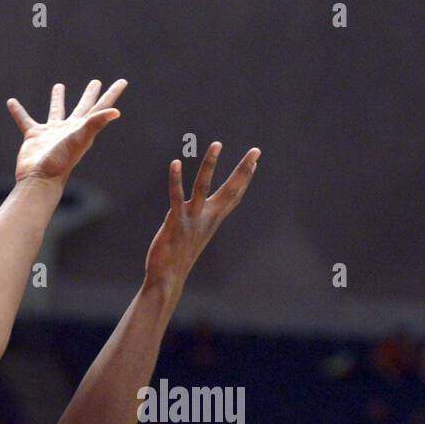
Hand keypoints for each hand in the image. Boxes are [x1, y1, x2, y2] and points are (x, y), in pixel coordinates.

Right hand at [7, 78, 125, 184]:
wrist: (39, 178)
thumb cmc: (60, 160)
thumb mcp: (80, 138)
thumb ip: (96, 123)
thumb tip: (117, 111)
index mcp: (83, 129)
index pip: (101, 108)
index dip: (112, 94)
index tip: (123, 81)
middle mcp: (70, 130)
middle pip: (83, 107)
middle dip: (90, 94)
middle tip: (95, 82)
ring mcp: (51, 133)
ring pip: (56, 111)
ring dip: (58, 99)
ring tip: (59, 85)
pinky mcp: (34, 136)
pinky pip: (25, 120)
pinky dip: (19, 112)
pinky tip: (11, 102)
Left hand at [144, 143, 260, 291]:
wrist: (168, 279)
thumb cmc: (178, 257)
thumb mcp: (193, 234)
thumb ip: (197, 219)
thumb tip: (194, 210)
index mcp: (213, 220)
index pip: (234, 196)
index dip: (245, 178)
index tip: (255, 161)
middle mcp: (207, 218)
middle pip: (230, 189)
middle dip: (243, 169)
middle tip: (256, 151)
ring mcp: (192, 220)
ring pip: (204, 187)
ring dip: (211, 165)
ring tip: (217, 144)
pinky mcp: (175, 222)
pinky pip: (176, 197)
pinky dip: (176, 179)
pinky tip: (176, 163)